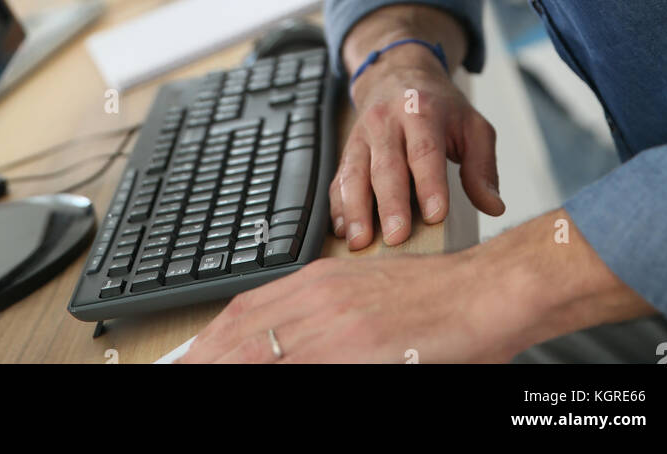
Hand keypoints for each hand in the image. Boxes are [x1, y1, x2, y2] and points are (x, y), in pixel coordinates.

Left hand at [176, 250, 513, 363]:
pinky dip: (268, 375)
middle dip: (204, 358)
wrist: (489, 291)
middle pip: (240, 333)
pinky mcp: (357, 347)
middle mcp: (318, 296)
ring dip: (224, 366)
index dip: (211, 340)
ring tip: (193, 381)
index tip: (189, 358)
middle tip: (177, 375)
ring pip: (259, 351)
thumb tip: (288, 346)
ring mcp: (336, 323)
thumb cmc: (440, 303)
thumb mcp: (370, 303)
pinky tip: (245, 384)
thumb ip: (327, 320)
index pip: (245, 313)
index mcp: (319, 281)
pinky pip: (299, 368)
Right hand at [331, 43, 504, 247]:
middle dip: (390, 203)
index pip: (425, 150)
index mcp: (422, 112)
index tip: (436, 214)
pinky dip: (338, 205)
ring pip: (354, 173)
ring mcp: (362, 136)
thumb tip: (492, 205)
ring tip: (360, 242)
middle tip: (397, 237)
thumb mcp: (471, 125)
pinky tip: (342, 229)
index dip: (430, 183)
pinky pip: (338, 179)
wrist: (397, 73)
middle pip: (386, 165)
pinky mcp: (348, 150)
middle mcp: (387, 122)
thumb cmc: (438, 106)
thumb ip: (483, 166)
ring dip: (355, 209)